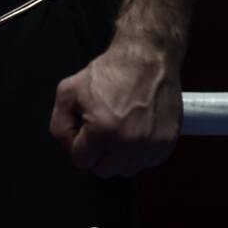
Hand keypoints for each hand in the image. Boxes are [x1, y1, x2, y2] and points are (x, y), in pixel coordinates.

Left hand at [49, 37, 182, 177]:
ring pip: (127, 170)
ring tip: (121, 126)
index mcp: (102, 130)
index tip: (86, 124)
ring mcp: (151, 145)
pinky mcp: (167, 144)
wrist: (147, 57)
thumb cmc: (109, 72)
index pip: (81, 161)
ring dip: (120, 154)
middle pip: (105, 170)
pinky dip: (140, 151)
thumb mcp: (69, 90)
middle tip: (103, 126)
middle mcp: (129, 143)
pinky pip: (147, 162)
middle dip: (99, 151)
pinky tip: (137, 127)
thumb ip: (60, 124)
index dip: (79, 142)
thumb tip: (69, 148)